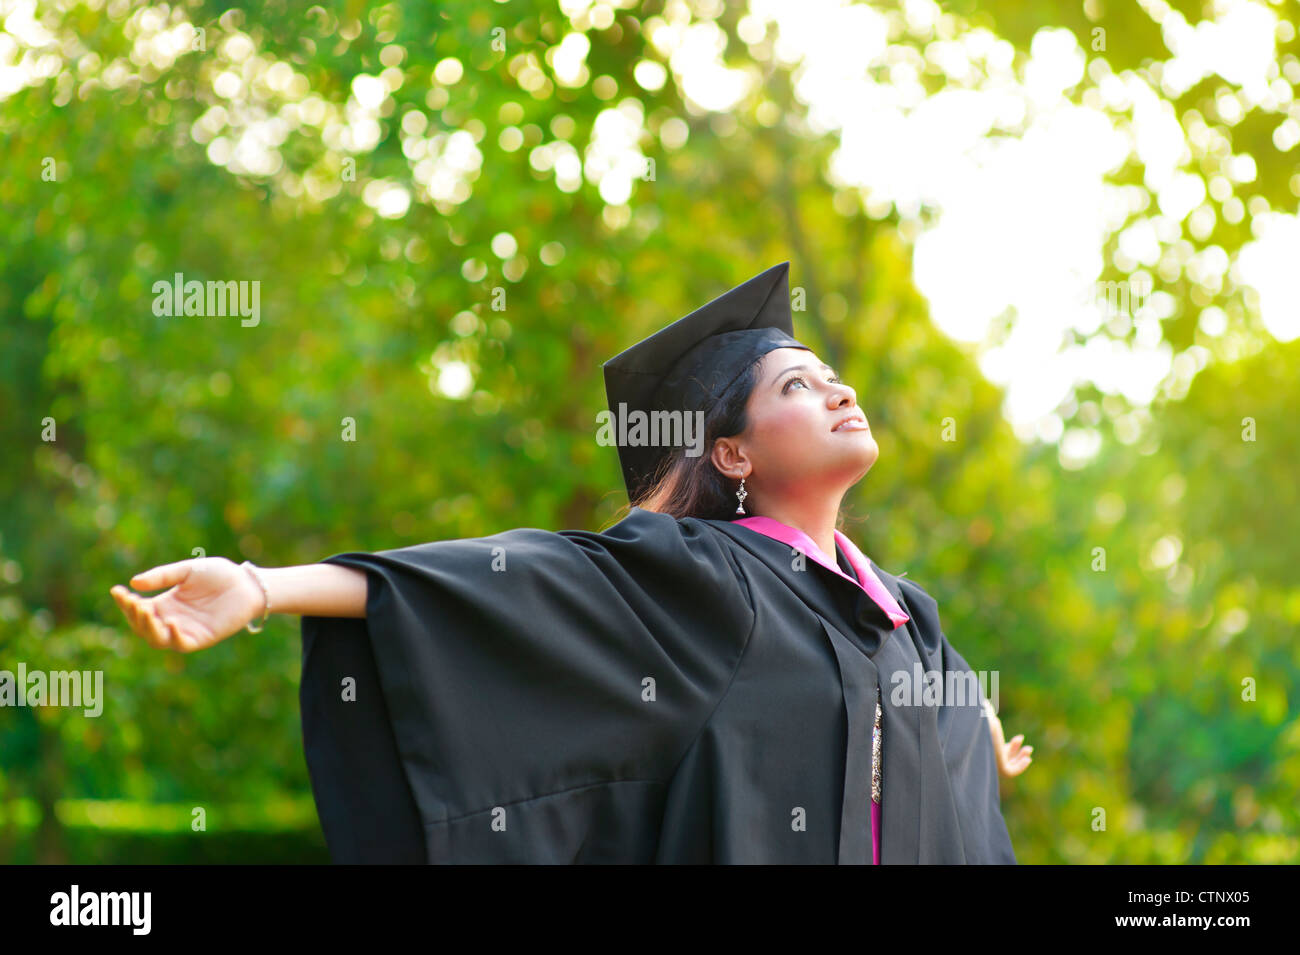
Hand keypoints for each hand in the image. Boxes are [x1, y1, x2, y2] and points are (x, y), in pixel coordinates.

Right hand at [110, 557, 265, 652]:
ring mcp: (186, 630)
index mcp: (165, 604)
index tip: (117, 591)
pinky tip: (172, 624)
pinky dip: (175, 637)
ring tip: (146, 611)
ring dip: (149, 628)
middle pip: (142, 627)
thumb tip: (134, 582)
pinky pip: (183, 644)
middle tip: (133, 602)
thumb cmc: (218, 575)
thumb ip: (164, 576)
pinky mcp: (202, 638)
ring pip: (158, 639)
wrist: (248, 583)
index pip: (137, 609)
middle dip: (134, 616)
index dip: (124, 602)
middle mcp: (171, 619)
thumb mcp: (188, 570)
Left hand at [983, 697, 1032, 777]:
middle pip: (1000, 758)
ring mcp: (990, 761)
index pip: (994, 750)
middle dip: (1014, 752)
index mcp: (980, 744)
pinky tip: (1028, 759)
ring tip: (1029, 749)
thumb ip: (985, 709)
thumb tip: (985, 701)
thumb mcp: (983, 713)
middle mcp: (984, 754)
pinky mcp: (997, 766)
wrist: (976, 722)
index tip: (1019, 738)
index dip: (1008, 747)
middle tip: (1027, 746)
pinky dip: (1020, 767)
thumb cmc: (977, 716)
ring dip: (1019, 759)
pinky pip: (1009, 772)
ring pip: (1005, 767)